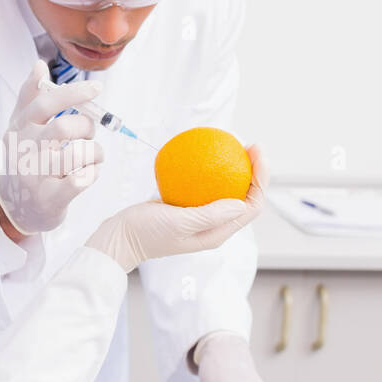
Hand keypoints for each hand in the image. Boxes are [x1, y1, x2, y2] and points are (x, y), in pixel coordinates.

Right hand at [0, 60, 104, 236]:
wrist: (11, 208)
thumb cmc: (22, 161)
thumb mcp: (19, 128)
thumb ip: (29, 97)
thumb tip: (38, 65)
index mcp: (19, 129)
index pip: (45, 102)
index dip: (73, 93)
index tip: (96, 88)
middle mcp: (24, 151)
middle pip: (64, 127)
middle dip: (86, 127)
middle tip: (89, 134)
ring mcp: (35, 177)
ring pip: (77, 154)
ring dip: (95, 153)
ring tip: (93, 156)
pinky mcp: (49, 199)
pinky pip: (81, 180)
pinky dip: (92, 173)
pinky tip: (88, 173)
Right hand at [84, 144, 265, 272]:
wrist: (120, 237)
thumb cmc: (147, 234)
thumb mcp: (180, 223)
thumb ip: (211, 214)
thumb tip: (242, 203)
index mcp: (217, 233)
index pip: (252, 206)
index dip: (261, 179)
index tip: (256, 153)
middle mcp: (214, 225)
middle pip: (245, 195)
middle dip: (253, 170)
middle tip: (248, 145)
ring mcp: (201, 215)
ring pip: (227, 189)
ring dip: (234, 168)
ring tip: (232, 144)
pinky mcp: (187, 205)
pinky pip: (205, 185)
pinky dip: (208, 169)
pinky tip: (202, 153)